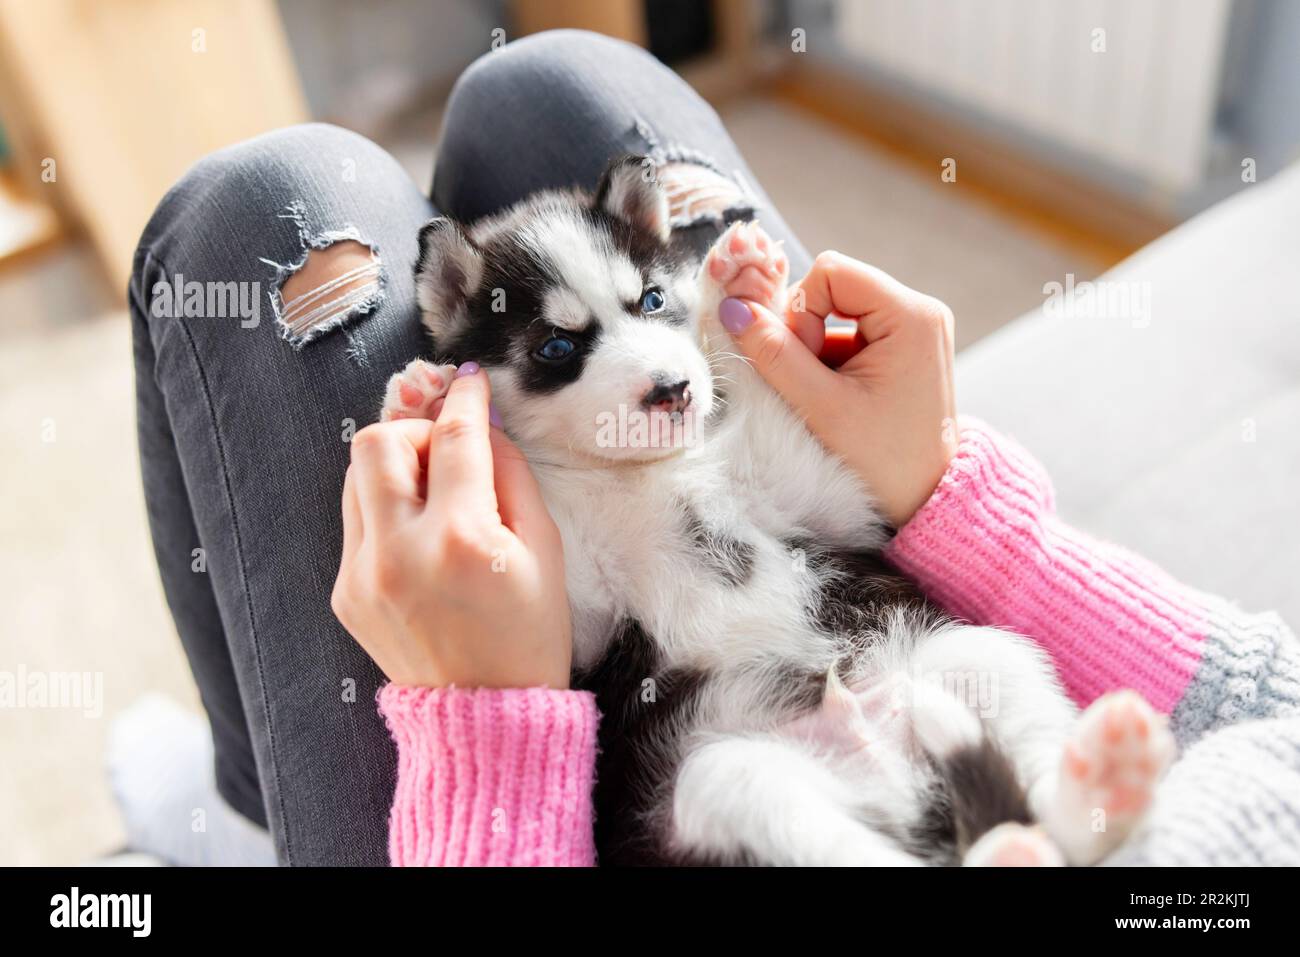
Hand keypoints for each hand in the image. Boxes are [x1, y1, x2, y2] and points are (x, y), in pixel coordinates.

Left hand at [331, 364, 571, 688]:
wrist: (488, 716)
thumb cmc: (530, 634)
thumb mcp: (544, 549)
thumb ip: (511, 476)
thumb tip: (481, 425)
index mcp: (458, 540)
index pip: (454, 439)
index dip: (465, 401)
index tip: (470, 383)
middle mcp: (397, 552)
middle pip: (376, 442)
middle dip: (413, 430)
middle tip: (448, 452)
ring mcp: (361, 575)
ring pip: (355, 477)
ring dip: (395, 468)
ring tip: (436, 496)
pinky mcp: (344, 594)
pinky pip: (356, 523)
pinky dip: (387, 512)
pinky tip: (422, 542)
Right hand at [719, 251, 956, 526]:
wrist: (924, 502)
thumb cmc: (882, 461)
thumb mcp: (820, 406)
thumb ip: (772, 353)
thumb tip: (732, 308)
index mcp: (912, 315)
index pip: (830, 271)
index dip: (801, 310)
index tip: (803, 360)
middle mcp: (919, 311)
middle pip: (832, 287)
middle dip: (806, 331)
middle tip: (809, 383)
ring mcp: (913, 329)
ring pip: (835, 312)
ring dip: (814, 351)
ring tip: (825, 398)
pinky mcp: (902, 348)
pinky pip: (848, 334)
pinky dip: (829, 362)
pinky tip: (836, 399)